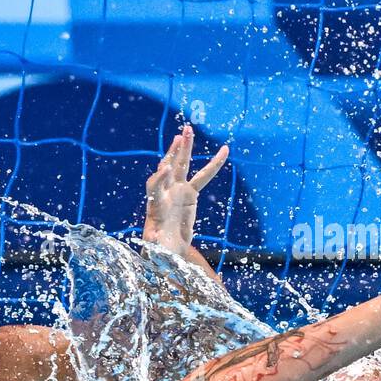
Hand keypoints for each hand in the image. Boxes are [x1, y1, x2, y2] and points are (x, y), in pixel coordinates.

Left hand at [142, 124, 228, 258]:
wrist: (168, 247)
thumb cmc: (161, 250)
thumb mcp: (158, 249)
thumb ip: (158, 245)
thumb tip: (157, 246)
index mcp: (156, 205)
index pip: (155, 186)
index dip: (159, 178)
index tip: (165, 169)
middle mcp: (166, 193)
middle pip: (167, 168)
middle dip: (172, 153)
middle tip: (179, 137)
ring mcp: (178, 190)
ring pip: (182, 166)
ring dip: (185, 148)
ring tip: (188, 130)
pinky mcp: (190, 193)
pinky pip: (204, 176)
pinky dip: (214, 164)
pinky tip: (225, 150)